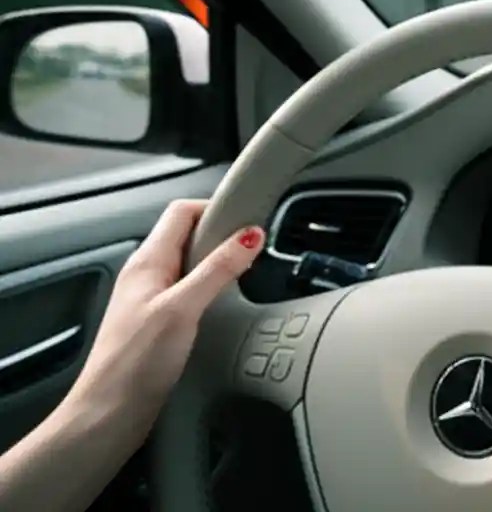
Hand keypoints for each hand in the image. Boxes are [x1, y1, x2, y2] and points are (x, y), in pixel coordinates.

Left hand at [0, 200, 264, 511]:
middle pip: (189, 234)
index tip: (248, 222)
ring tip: (241, 277)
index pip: (182, 212)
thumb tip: (249, 236)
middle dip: (222, 236)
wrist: (111, 412)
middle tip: (250, 252)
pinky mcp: (160, 321)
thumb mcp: (183, 308)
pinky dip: (211, 288)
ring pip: (191, 263)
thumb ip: (217, 269)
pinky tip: (222, 306)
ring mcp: (152, 297)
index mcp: (147, 262)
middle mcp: (147, 274)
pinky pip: (189, 289)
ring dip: (218, 263)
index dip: (215, 209)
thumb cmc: (135, 363)